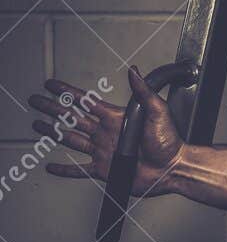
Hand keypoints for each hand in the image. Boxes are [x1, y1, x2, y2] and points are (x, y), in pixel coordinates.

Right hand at [26, 66, 188, 196]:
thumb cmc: (171, 142)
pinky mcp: (105, 169)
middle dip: (52, 108)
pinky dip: (65, 169)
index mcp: (116, 118)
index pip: (86, 101)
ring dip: (53, 132)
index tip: (52, 85)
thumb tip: (134, 72)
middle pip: (72, 118)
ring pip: (72, 140)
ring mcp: (104, 151)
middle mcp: (107, 133)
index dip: (68, 92)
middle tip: (36, 101)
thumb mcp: (158, 112)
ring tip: (38, 125)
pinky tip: (53, 166)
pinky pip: (80, 169)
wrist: (174, 169)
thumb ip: (143, 92)